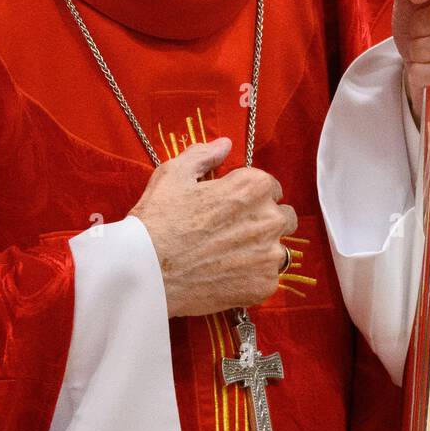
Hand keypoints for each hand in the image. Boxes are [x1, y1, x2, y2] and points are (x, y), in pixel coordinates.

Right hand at [129, 137, 296, 317]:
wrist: (146, 273)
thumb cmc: (158, 219)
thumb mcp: (174, 173)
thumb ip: (205, 154)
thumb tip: (225, 144)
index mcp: (253, 186)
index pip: (271, 187)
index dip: (250, 195)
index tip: (233, 206)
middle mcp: (269, 219)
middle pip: (283, 217)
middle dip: (263, 221)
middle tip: (233, 231)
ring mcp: (269, 255)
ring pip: (278, 249)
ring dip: (261, 250)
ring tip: (230, 256)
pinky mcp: (264, 285)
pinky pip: (268, 277)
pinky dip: (252, 277)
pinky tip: (227, 274)